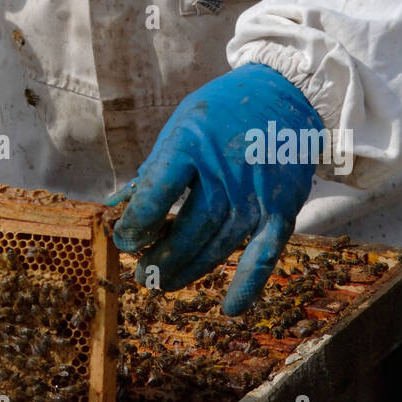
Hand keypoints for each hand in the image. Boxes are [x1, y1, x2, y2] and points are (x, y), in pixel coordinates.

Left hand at [109, 64, 322, 313]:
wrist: (286, 93)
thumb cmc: (222, 110)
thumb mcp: (181, 126)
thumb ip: (153, 170)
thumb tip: (115, 206)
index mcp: (192, 143)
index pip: (157, 194)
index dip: (137, 224)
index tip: (124, 242)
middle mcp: (225, 170)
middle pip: (189, 228)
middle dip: (161, 257)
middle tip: (143, 274)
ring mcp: (256, 192)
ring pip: (218, 245)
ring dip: (189, 270)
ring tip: (164, 282)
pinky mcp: (283, 208)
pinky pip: (265, 253)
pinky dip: (248, 283)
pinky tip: (230, 308)